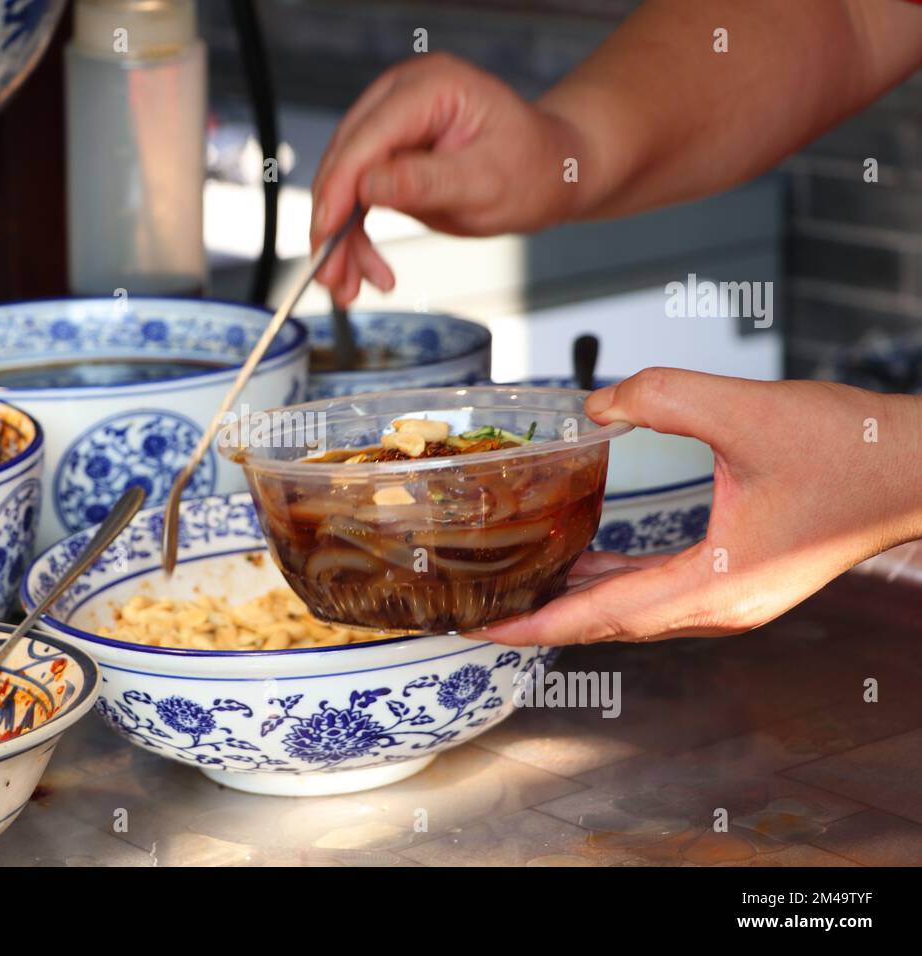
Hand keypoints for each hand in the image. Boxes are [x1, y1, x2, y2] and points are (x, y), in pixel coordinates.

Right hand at [309, 52, 588, 304]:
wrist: (550, 172)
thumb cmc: (534, 169)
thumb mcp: (487, 182)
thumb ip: (427, 182)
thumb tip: (368, 187)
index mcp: (430, 88)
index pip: (367, 139)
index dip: (340, 188)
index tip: (326, 233)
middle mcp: (401, 98)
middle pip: (344, 161)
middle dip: (332, 223)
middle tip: (331, 274)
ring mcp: (392, 125)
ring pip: (342, 185)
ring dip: (338, 238)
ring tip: (347, 285)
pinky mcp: (388, 154)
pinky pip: (356, 198)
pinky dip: (353, 236)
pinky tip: (365, 270)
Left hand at [471, 368, 921, 645]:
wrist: (921, 465)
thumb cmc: (852, 448)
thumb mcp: (745, 410)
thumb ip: (661, 397)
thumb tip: (595, 407)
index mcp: (714, 586)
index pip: (599, 618)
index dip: (534, 625)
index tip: (479, 632)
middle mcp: (719, 607)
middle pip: (608, 625)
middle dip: (541, 619)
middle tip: (478, 612)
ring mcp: (733, 598)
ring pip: (634, 611)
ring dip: (575, 602)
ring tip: (516, 587)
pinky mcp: (743, 578)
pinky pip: (660, 590)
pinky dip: (614, 582)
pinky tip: (585, 560)